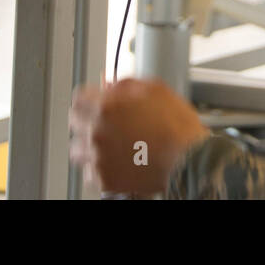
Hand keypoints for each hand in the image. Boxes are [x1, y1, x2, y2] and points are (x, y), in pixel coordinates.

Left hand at [70, 79, 208, 195]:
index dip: (89, 98)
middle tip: (103, 122)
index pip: (78, 99)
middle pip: (75, 123)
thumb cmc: (177, 127)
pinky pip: (90, 173)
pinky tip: (114, 162)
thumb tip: (110, 85)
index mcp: (106, 107)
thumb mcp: (155, 89)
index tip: (94, 102)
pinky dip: (99, 168)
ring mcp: (99, 158)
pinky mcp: (105, 180)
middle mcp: (97, 133)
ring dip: (89, 145)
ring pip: (78, 150)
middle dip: (87, 120)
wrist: (189, 160)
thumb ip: (126, 84)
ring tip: (108, 145)